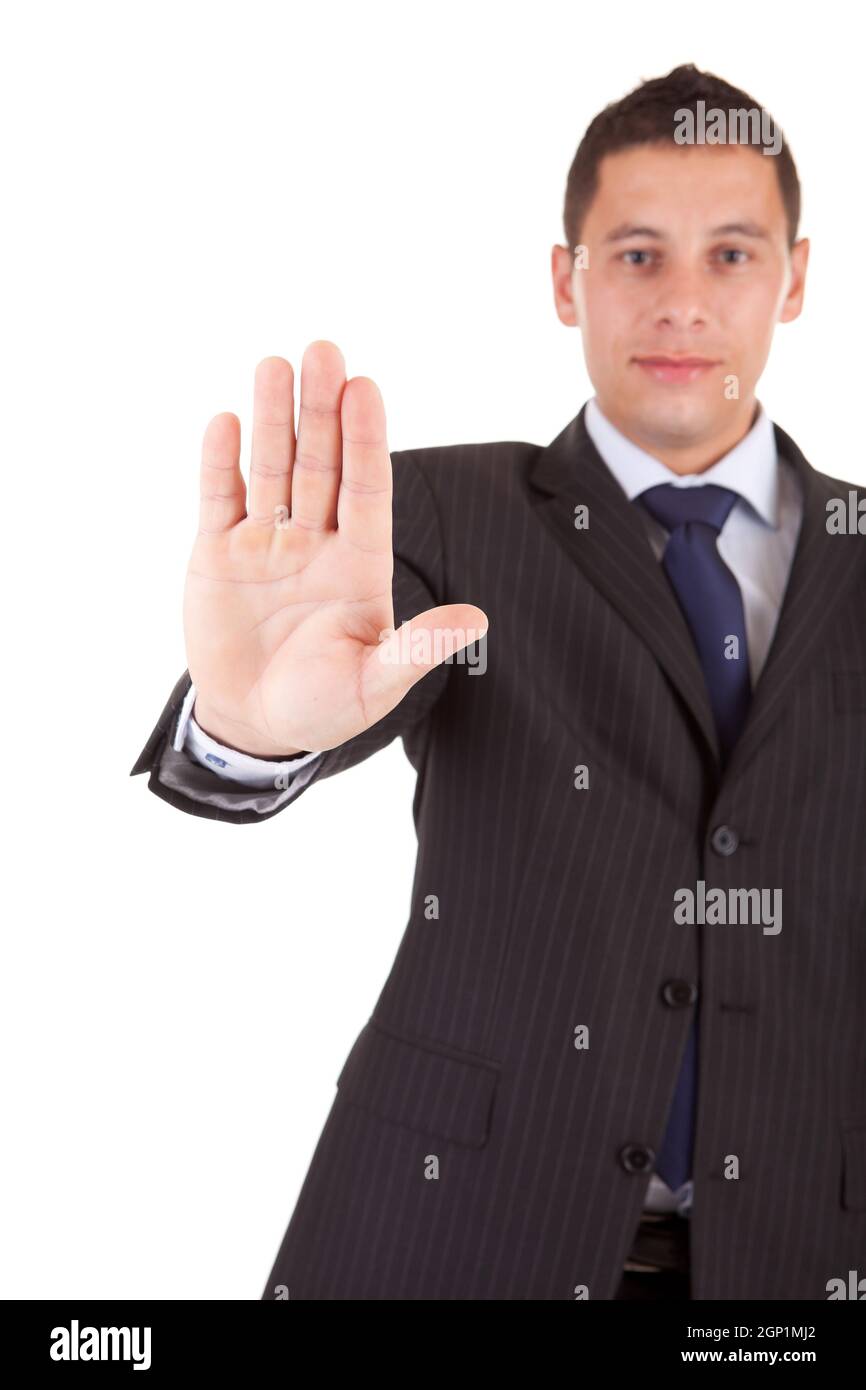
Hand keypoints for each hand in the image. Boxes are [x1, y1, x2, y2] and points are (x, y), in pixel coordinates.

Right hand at [183, 342, 487, 755]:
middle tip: (323, 349)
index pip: (365, 489)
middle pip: (320, 464)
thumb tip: (476, 619)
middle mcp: (315, 542)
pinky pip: (219, 500)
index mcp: (359, 563)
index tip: (366, 388)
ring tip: (275, 364)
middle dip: (321, 410)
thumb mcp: (375, 684)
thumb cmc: (324, 708)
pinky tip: (225, 422)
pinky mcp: (218, 555)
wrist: (256, 726)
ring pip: (271, 469)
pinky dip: (221, 464)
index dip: (366, 440)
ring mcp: (265, 545)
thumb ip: (418, 648)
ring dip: (272, 419)